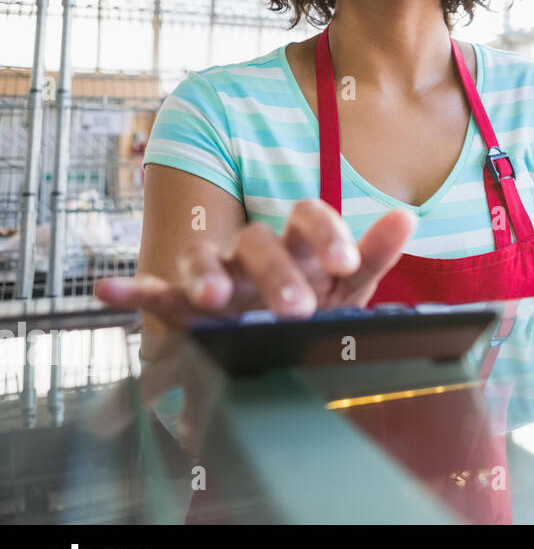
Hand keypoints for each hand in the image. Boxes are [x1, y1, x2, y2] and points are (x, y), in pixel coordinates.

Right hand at [94, 198, 416, 327]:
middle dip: (277, 272)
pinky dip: (132, 289)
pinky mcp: (184, 298)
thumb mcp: (349, 284)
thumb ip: (376, 252)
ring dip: (208, 274)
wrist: (275, 334)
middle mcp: (256, 249)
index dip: (328, 234)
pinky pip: (156, 289)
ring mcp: (219, 272)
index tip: (346, 261)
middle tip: (296, 307)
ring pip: (208, 259)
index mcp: (299, 241)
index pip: (310, 216)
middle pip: (261, 242)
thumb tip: (407, 215)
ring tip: (216, 298)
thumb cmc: (315, 299)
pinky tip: (111, 290)